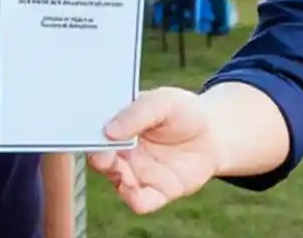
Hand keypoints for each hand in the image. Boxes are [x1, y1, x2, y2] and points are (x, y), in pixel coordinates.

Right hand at [87, 87, 221, 213]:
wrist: (214, 134)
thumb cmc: (184, 112)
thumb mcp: (164, 101)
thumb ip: (137, 113)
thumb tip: (109, 131)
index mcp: (119, 125)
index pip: (94, 130)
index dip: (88, 132)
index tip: (92, 132)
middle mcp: (122, 151)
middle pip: (100, 158)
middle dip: (98, 157)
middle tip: (103, 153)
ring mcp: (137, 173)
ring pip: (117, 181)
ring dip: (115, 177)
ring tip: (120, 170)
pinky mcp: (155, 192)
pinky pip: (139, 202)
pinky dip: (135, 199)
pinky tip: (135, 189)